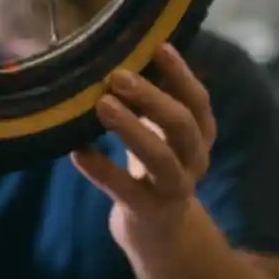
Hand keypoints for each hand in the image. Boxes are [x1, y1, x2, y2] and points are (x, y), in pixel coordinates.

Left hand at [70, 43, 217, 247]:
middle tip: (118, 76)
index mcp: (201, 135)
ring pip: (159, 158)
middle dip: (151, 98)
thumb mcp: (162, 134)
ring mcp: (174, 189)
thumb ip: (151, 102)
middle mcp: (195, 160)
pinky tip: (77, 150)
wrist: (160, 231)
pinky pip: (123, 189)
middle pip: (182, 125)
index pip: (198, 100)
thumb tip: (117, 53)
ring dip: (130, 128)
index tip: (158, 46)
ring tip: (101, 105)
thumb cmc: (155, 166)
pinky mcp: (147, 211)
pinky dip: (100, 168)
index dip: (181, 74)